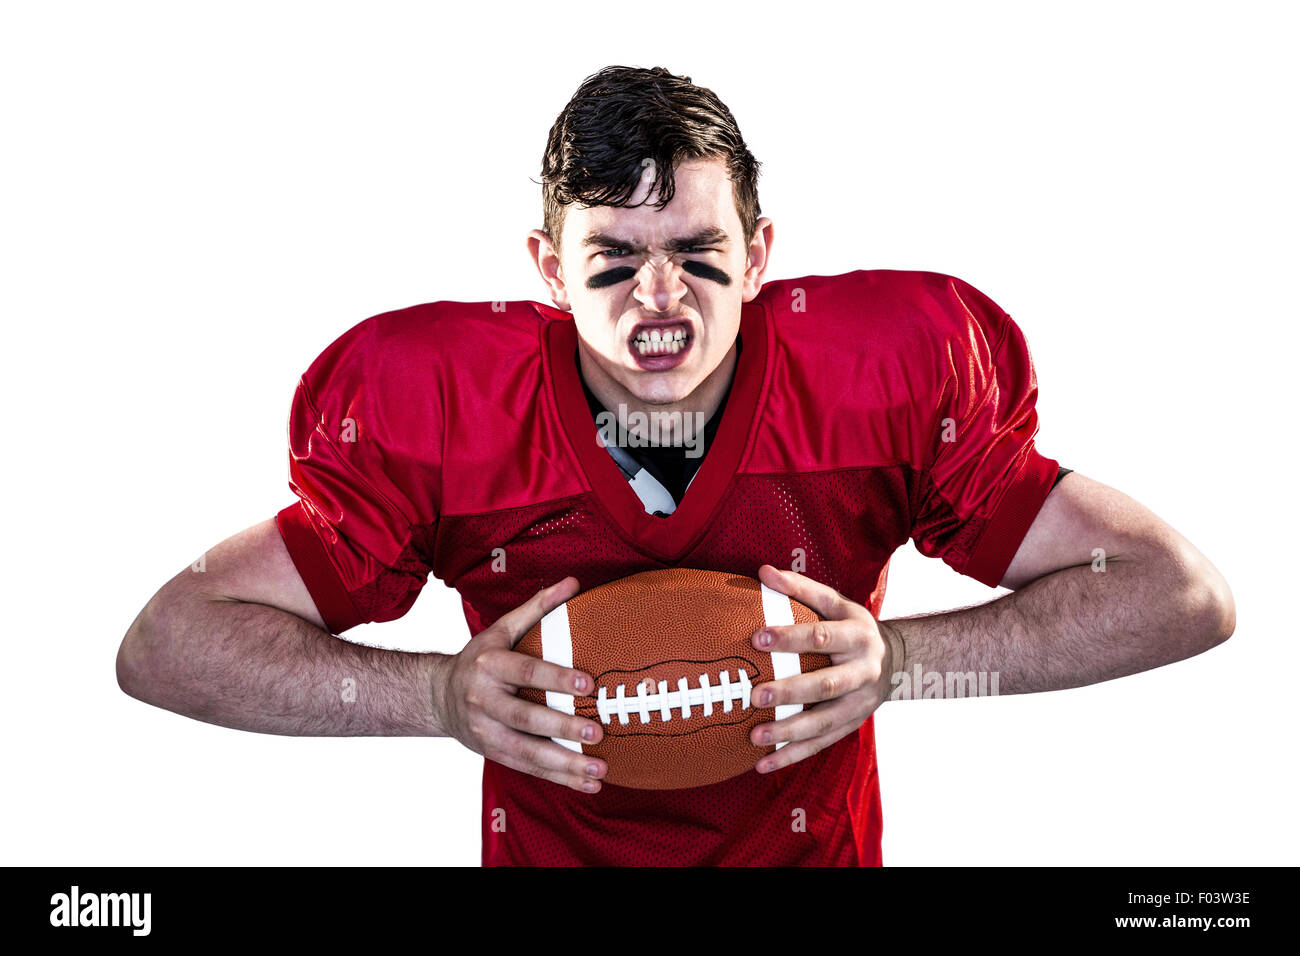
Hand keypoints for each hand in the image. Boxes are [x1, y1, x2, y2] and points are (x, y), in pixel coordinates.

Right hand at [432, 577, 608, 791]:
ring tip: (599, 769)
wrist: (438, 696)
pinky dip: (559, 778)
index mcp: (489, 664)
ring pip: (527, 752)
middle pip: (526, 717)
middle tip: (597, 732)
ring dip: (565, 764)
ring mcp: (486, 731)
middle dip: (563, 727)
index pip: (526, 671)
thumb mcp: (502, 629)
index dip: (556, 677)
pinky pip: (527, 768)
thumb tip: (573, 583)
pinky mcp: (492, 753)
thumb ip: (537, 608)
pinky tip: (588, 783)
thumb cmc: (479, 658)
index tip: (588, 683)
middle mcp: (484, 699)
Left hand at [748, 565, 902, 772]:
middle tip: (756, 694)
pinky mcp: (851, 727)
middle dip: (791, 691)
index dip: (791, 637)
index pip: (823, 636)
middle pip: (825, 685)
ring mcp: (858, 705)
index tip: (758, 637)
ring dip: (789, 732)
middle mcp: (862, 672)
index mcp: (858, 637)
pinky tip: (762, 763)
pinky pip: (820, 744)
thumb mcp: (836, 603)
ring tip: (755, 735)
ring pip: (824, 723)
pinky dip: (792, 755)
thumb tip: (763, 572)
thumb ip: (801, 588)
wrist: (895, 663)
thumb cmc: (851, 627)